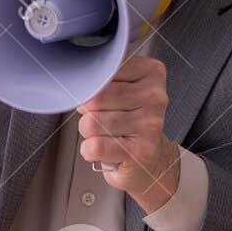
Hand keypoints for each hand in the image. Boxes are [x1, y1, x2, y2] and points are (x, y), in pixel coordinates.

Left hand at [76, 55, 178, 213]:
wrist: (146, 158)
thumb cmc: (128, 119)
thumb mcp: (121, 87)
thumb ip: (102, 78)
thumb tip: (77, 84)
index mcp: (151, 72)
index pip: (103, 72)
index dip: (92, 87)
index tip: (102, 95)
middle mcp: (155, 96)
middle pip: (95, 98)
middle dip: (88, 111)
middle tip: (103, 117)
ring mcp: (150, 125)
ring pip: (91, 123)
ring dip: (88, 132)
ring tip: (105, 134)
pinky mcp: (141, 151)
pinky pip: (95, 146)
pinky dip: (89, 150)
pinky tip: (103, 150)